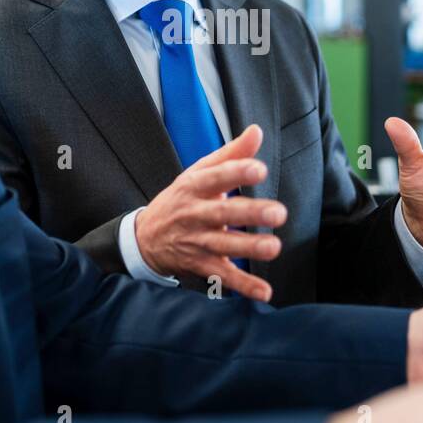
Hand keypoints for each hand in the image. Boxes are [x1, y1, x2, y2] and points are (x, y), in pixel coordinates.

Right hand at [135, 125, 285, 300]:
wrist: (145, 238)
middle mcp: (194, 214)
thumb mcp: (198, 172)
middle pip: (221, 213)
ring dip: (248, 249)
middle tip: (278, 213)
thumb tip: (257, 131)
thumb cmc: (181, 199)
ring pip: (222, 246)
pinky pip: (222, 278)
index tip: (259, 169)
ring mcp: (196, 242)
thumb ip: (231, 154)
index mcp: (194, 186)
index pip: (215, 177)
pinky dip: (243, 287)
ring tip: (273, 247)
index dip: (236, 172)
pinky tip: (264, 292)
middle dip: (249, 213)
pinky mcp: (200, 266)